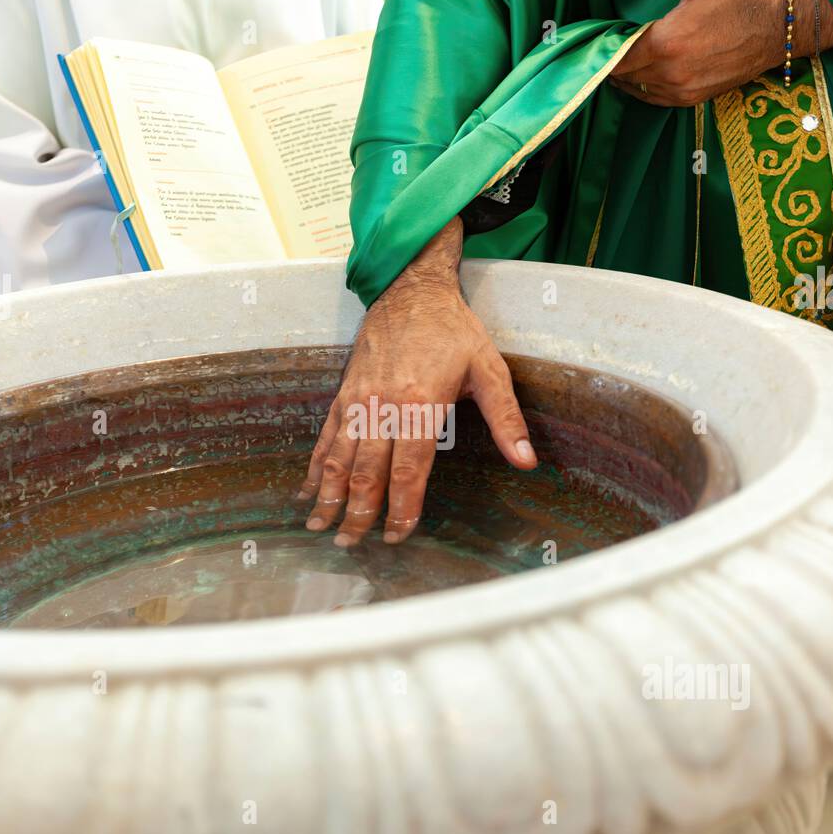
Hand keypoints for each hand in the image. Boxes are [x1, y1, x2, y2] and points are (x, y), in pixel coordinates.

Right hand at [299, 217, 536, 546]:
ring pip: (338, 458)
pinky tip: (306, 491)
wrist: (410, 288)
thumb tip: (526, 461)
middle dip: (358, 513)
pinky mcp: (344, 393)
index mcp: (421, 404)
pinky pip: (326, 436)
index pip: (408, 470)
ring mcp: (358, 400)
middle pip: (366, 472)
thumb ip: (506, 419)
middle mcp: (383, 406)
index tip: (398, 537)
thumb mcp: (490, 369)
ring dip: (328, 496)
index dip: (401, 508)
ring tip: (321, 529)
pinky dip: (314, 466)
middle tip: (351, 545)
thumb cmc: (453, 330)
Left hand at [609, 0, 832, 106]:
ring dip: (627, 78)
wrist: (781, 24)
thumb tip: (640, 13)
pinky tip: (638, 79)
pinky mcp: (696, 99)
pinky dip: (644, 89)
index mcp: (667, 41)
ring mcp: (683, 89)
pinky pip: (658, 99)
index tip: (601, 41)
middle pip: (625, 74)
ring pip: (639, 90)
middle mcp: (671, 72)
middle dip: (614, 64)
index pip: (619, 54)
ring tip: (619, 66)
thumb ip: (661, 7)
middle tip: (607, 53)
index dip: (606, 49)